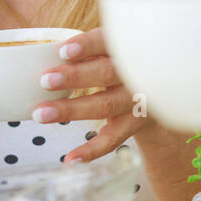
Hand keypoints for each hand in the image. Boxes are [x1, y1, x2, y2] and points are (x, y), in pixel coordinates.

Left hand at [31, 27, 170, 161]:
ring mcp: (136, 101)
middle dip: (75, 77)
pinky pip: (112, 140)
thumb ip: (89, 49)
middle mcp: (136, 73)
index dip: (88, 46)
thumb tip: (46, 52)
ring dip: (71, 110)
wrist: (160, 91)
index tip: (63, 51)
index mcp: (127, 48)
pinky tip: (69, 158)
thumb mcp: (111, 49)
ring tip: (41, 114)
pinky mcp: (133, 124)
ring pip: (105, 105)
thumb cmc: (121, 63)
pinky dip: (91, 150)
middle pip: (107, 74)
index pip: (109, 42)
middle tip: (45, 81)